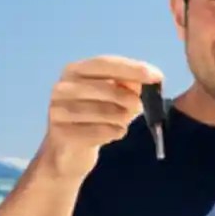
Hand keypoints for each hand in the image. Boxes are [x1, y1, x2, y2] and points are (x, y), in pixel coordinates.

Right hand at [40, 55, 162, 177]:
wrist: (68, 152)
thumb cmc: (96, 117)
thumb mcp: (114, 97)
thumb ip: (130, 85)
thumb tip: (151, 77)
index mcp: (75, 71)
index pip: (105, 63)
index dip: (132, 69)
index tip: (156, 76)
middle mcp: (62, 87)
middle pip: (104, 87)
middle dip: (128, 97)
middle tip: (140, 106)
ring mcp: (58, 111)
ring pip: (102, 111)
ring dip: (121, 117)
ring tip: (123, 120)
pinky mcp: (61, 134)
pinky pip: (98, 132)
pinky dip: (113, 133)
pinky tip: (113, 133)